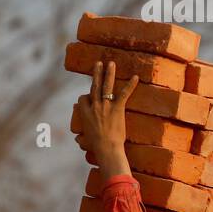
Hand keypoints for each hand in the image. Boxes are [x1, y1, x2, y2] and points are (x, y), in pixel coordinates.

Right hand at [75, 60, 138, 179]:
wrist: (106, 148)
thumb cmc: (96, 147)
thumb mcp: (84, 140)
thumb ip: (80, 137)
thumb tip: (76, 139)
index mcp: (84, 113)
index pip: (83, 98)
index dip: (85, 97)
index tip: (88, 97)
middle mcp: (94, 106)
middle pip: (94, 86)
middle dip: (96, 73)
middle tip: (98, 63)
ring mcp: (106, 106)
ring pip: (106, 85)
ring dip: (109, 73)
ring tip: (111, 64)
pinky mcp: (117, 108)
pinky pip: (124, 93)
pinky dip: (130, 85)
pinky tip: (135, 77)